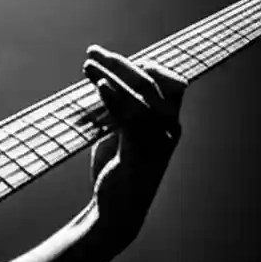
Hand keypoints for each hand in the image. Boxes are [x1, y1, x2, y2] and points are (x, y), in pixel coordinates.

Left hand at [82, 45, 186, 244]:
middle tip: (93, 50)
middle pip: (150, 83)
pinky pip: (128, 117)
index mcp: (171, 125)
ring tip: (86, 62)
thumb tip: (108, 78)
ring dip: (110, 73)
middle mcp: (169, 130)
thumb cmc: (119, 171)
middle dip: (120, 63)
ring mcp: (157, 141)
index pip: (174, 83)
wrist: (117, 211)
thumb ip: (125, 110)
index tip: (119, 59)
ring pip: (138, 95)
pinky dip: (113, 98)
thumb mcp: (124, 135)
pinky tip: (97, 82)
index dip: (152, 66)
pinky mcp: (140, 152)